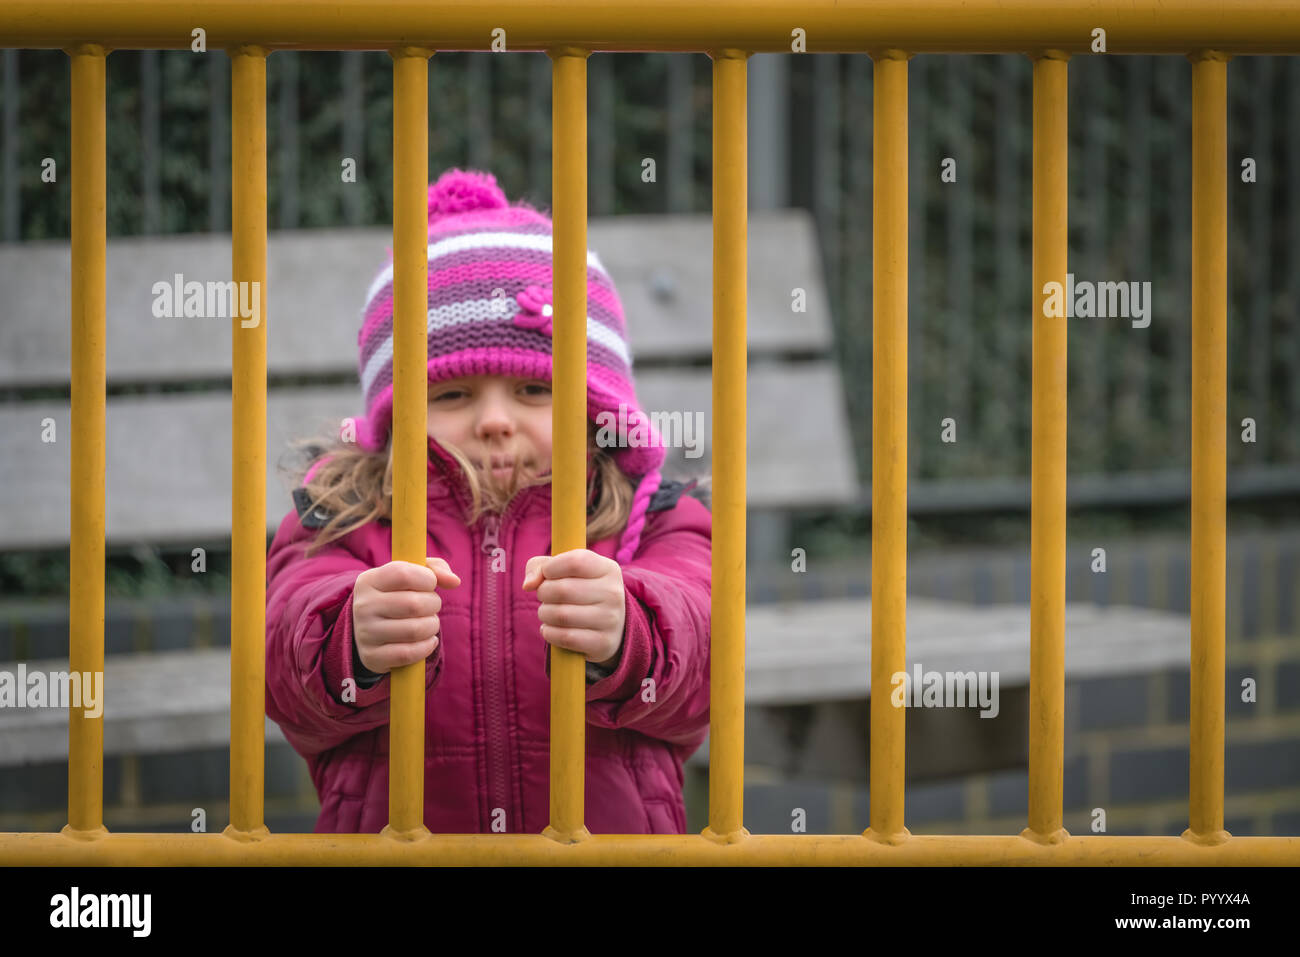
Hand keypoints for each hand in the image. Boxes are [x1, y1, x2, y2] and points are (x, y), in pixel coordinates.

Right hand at [351, 557, 460, 674]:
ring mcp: (365, 633)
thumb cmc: (397, 597)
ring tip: (428, 623)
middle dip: (433, 605)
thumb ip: (435, 569)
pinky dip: (426, 647)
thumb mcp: (410, 577)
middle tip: (431, 606)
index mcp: (369, 581)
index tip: (430, 584)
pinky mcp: (372, 656)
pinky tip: (428, 641)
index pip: (403, 574)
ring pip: (415, 630)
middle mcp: (363, 606)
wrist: (371, 631)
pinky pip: (409, 653)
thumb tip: (454, 581)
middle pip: (414, 604)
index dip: (427, 579)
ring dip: (432, 626)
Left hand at [522, 549, 625, 667]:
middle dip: (543, 593)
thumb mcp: (565, 571)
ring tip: (547, 613)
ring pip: (561, 615)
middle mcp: (613, 593)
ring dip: (544, 614)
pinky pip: (565, 638)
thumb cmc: (581, 590)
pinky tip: (550, 629)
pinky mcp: (603, 643)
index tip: (547, 575)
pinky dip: (549, 633)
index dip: (551, 568)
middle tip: (544, 596)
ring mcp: (610, 619)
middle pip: (562, 590)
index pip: (574, 562)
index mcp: (608, 569)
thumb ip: (540, 566)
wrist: (610, 626)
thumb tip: (528, 585)